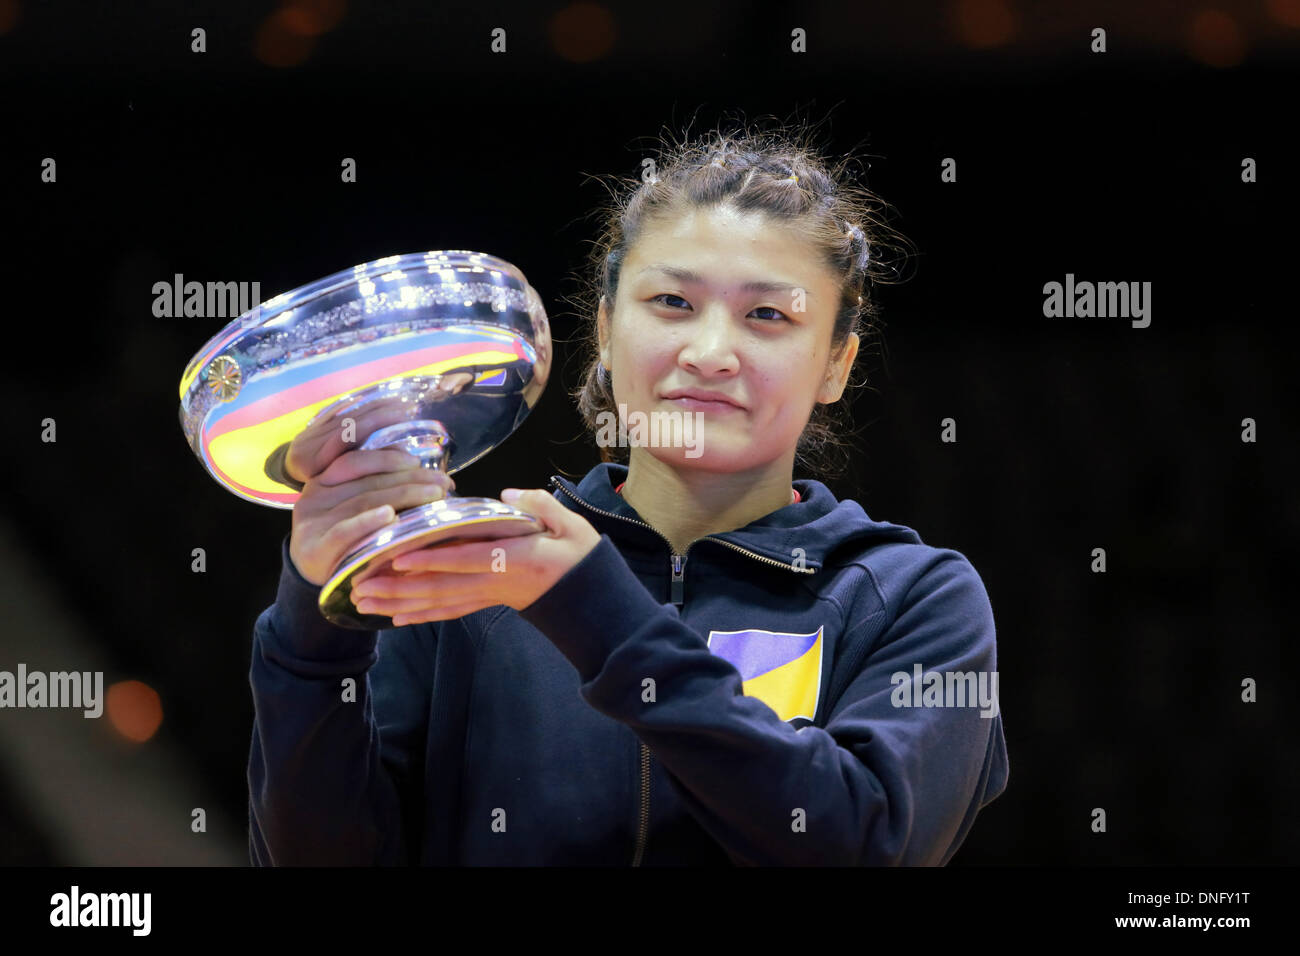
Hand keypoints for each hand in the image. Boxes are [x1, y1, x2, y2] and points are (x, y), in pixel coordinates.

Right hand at [288, 449, 454, 586]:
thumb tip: (418, 466)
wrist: (311, 573)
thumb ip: (376, 485)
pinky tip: (390, 516)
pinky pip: (342, 531)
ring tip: (434, 495)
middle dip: (410, 479)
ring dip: (403, 495)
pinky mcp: (314, 548)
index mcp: (325, 479)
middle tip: (443, 483)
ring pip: (363, 502)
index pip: (357, 461)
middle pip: (368, 482)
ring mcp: (312, 521)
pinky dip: (367, 522)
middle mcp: (316, 495)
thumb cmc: (344, 537)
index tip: (420, 462)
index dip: (390, 458)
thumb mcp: (354, 506)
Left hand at [350, 488, 602, 624]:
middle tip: (360, 585)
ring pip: (437, 602)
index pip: (467, 558)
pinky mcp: (486, 603)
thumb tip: (506, 495)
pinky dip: (420, 615)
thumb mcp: (570, 524)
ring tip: (363, 602)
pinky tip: (394, 618)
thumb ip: (539, 506)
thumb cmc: (578, 555)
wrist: (590, 597)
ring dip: (398, 603)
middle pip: (440, 586)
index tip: (398, 556)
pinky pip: (448, 612)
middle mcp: (495, 582)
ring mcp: (488, 596)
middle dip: (397, 587)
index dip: (432, 559)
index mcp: (516, 558)